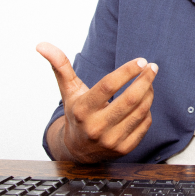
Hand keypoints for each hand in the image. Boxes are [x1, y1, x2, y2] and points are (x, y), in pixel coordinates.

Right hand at [37, 42, 157, 163]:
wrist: (78, 150)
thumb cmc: (76, 113)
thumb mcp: (68, 91)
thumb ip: (60, 66)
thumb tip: (42, 45)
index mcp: (83, 110)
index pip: (108, 86)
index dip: (127, 71)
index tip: (141, 61)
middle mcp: (96, 127)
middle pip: (130, 99)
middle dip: (145, 80)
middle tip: (153, 67)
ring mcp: (111, 140)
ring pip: (141, 111)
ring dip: (149, 92)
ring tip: (148, 81)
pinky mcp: (124, 149)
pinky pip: (145, 124)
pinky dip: (148, 109)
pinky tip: (144, 101)